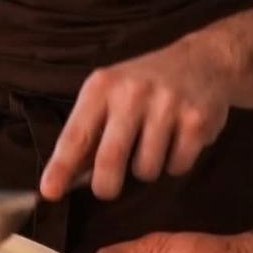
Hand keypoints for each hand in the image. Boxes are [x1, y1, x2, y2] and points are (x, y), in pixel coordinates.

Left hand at [40, 37, 229, 200]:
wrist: (202, 60)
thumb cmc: (144, 84)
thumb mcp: (110, 94)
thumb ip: (90, 131)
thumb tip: (67, 178)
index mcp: (102, 87)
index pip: (76, 135)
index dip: (61, 167)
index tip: (49, 191)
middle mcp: (132, 93)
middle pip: (109, 159)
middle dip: (105, 186)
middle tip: (106, 189)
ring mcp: (166, 106)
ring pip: (146, 170)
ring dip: (145, 170)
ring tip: (152, 146)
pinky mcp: (196, 121)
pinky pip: (177, 167)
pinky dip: (174, 165)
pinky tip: (176, 142)